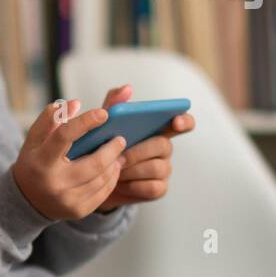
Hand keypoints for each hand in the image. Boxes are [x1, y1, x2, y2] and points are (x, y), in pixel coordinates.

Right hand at [12, 99, 127, 220]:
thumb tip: (75, 104)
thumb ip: (51, 118)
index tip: (104, 114)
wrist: (27, 201)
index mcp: (41, 161)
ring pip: (102, 178)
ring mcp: (67, 199)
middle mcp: (53, 182)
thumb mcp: (34, 139)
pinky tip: (112, 169)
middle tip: (120, 139)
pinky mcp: (78, 211)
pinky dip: (111, 178)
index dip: (85, 122)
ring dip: (114, 163)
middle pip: (94, 162)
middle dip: (112, 148)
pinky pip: (103, 193)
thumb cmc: (34, 163)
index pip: (64, 136)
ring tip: (117, 153)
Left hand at [91, 84, 195, 212]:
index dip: (184, 120)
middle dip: (140, 151)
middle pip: (164, 145)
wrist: (91, 180)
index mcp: (157, 130)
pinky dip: (133, 185)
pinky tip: (120, 183)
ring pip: (157, 167)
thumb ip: (114, 104)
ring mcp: (163, 169)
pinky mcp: (158, 189)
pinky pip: (152, 187)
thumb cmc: (102, 147)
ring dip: (133, 169)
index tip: (176, 121)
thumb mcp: (105, 125)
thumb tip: (127, 88)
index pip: (183, 122)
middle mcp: (164, 149)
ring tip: (114, 170)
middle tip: (120, 156)